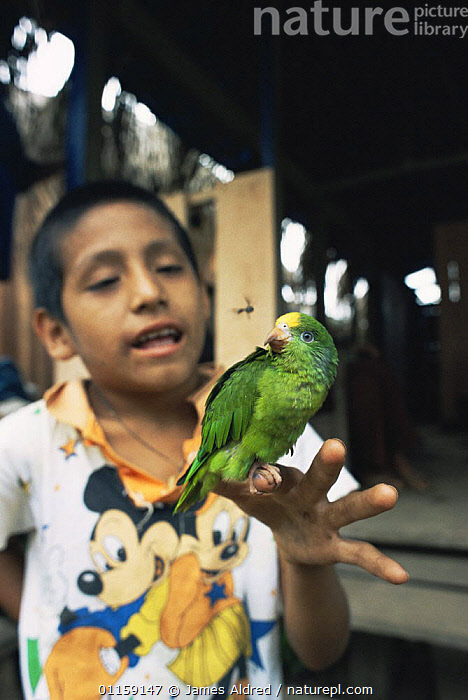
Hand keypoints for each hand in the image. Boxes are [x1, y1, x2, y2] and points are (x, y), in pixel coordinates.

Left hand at [214, 438, 408, 584]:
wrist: (293, 540)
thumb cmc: (270, 508)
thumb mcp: (247, 499)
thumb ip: (225, 484)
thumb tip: (191, 466)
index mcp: (282, 483)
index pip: (271, 473)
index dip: (260, 472)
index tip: (248, 471)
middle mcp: (307, 496)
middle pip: (316, 479)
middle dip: (325, 465)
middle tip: (336, 445)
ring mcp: (326, 520)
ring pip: (348, 509)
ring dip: (368, 503)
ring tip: (392, 494)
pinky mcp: (335, 547)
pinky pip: (361, 555)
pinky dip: (380, 565)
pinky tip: (402, 577)